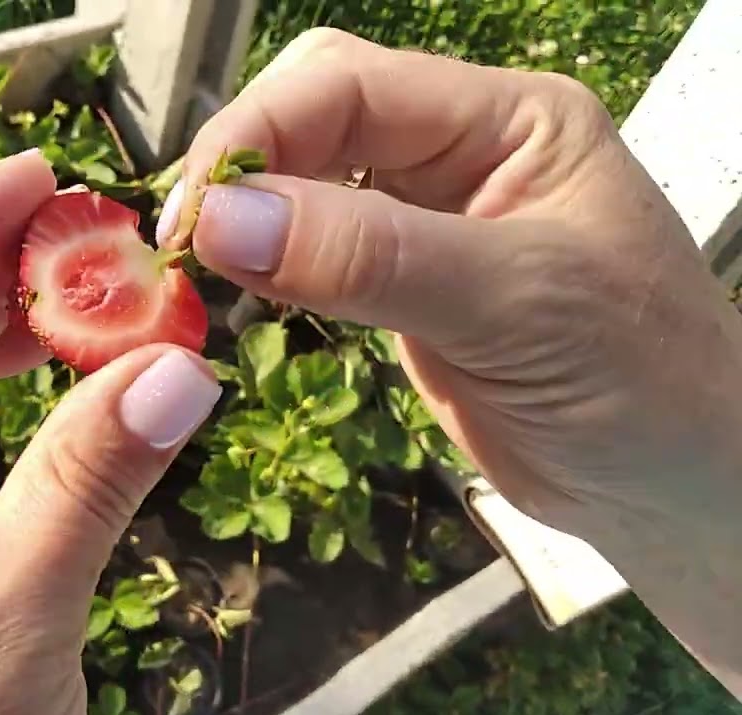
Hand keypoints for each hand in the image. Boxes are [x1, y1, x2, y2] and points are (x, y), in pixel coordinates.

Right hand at [164, 29, 741, 691]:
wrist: (676, 485)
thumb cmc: (640, 381)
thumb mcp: (512, 302)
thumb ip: (368, 255)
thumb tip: (220, 220)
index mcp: (509, 120)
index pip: (349, 82)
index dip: (258, 134)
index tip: (195, 213)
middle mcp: (464, 152)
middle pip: (315, 114)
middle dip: (245, 164)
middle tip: (186, 240)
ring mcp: (430, 218)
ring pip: (306, 181)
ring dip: (247, 216)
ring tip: (197, 268)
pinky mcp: (403, 282)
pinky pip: (315, 248)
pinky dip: (268, 263)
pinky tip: (241, 289)